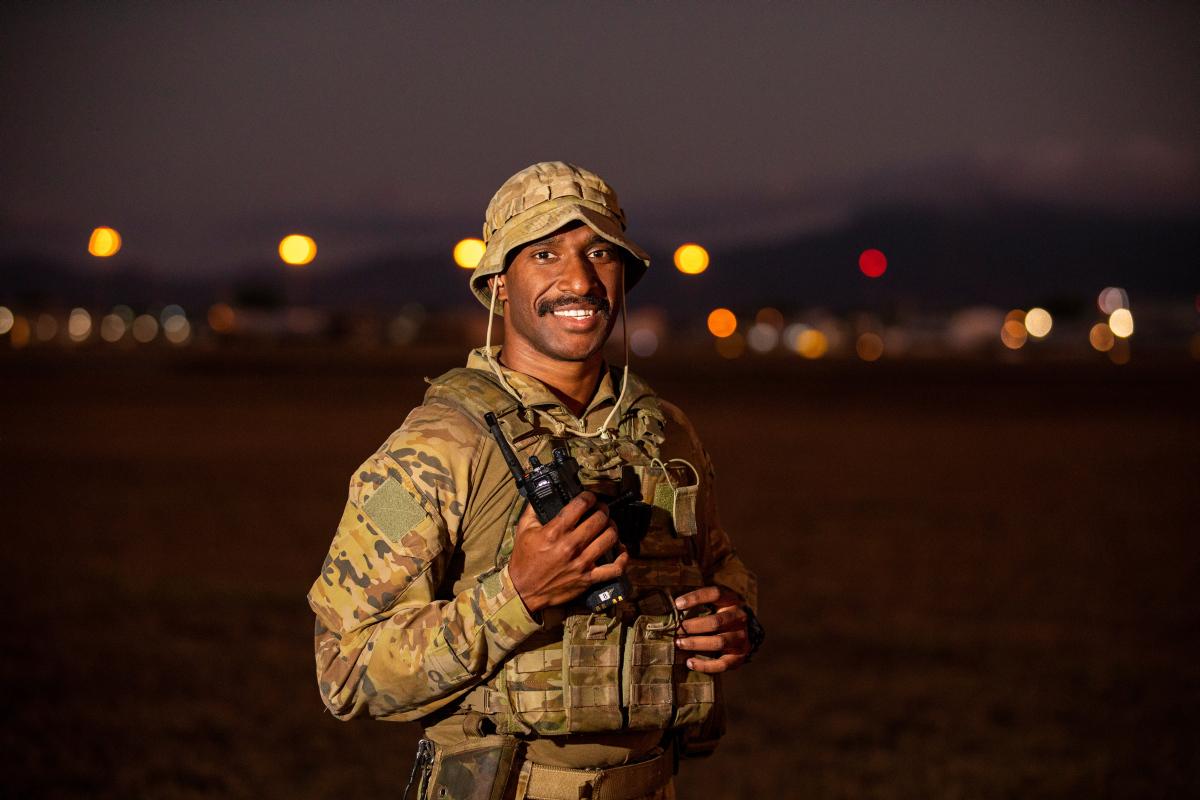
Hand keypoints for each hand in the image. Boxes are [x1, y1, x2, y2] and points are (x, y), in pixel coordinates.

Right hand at [508, 491, 627, 613]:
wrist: (523, 591)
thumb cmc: (524, 560)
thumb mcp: (523, 530)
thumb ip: (533, 509)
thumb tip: (541, 491)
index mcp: (555, 532)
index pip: (580, 505)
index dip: (589, 497)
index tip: (589, 497)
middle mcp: (570, 546)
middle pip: (599, 519)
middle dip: (603, 509)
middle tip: (600, 509)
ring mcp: (581, 563)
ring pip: (609, 538)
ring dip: (612, 528)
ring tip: (608, 526)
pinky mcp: (588, 578)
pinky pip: (614, 569)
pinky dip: (622, 558)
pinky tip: (621, 550)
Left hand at [673, 586, 749, 672]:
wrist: (741, 630)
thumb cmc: (718, 613)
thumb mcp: (713, 602)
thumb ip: (697, 602)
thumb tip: (673, 604)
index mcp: (731, 600)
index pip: (715, 594)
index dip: (696, 598)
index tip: (677, 604)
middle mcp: (739, 617)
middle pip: (716, 622)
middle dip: (692, 626)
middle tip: (676, 629)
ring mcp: (741, 637)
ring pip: (719, 642)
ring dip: (696, 643)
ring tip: (679, 643)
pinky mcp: (739, 655)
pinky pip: (722, 664)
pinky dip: (705, 665)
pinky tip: (689, 662)